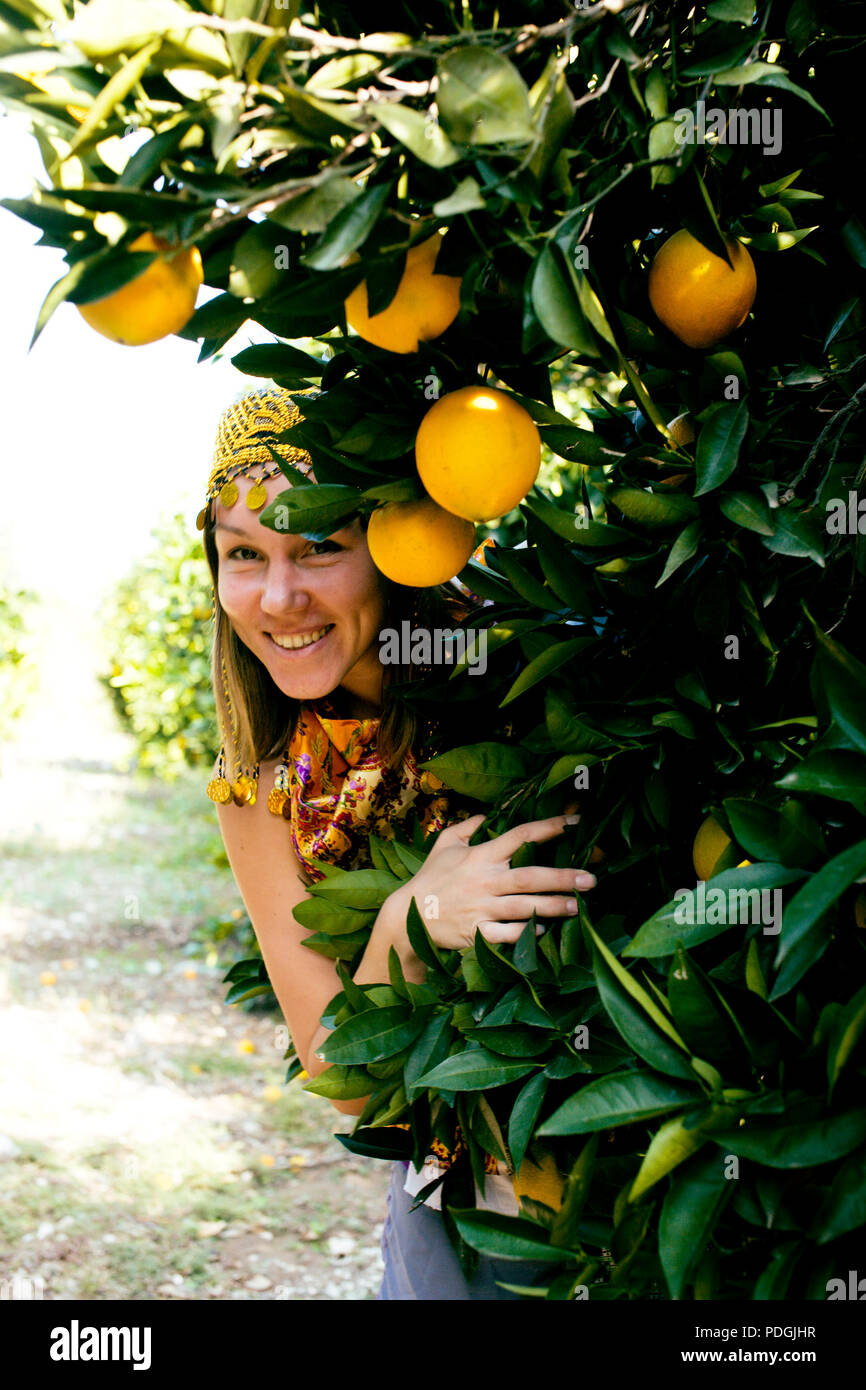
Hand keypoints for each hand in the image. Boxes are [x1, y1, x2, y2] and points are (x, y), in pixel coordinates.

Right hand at [384, 812, 594, 952]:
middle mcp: (485, 880)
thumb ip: (465, 827)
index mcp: (481, 856)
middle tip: (591, 879)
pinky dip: (526, 933)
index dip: (548, 827)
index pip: (519, 835)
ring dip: (553, 907)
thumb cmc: (430, 879)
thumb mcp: (444, 846)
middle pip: (530, 877)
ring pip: (524, 907)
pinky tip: (544, 930)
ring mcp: (482, 908)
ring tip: (578, 906)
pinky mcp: (477, 933)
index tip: (574, 822)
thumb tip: (484, 815)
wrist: (406, 917)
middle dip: (562, 877)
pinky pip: (507, 934)